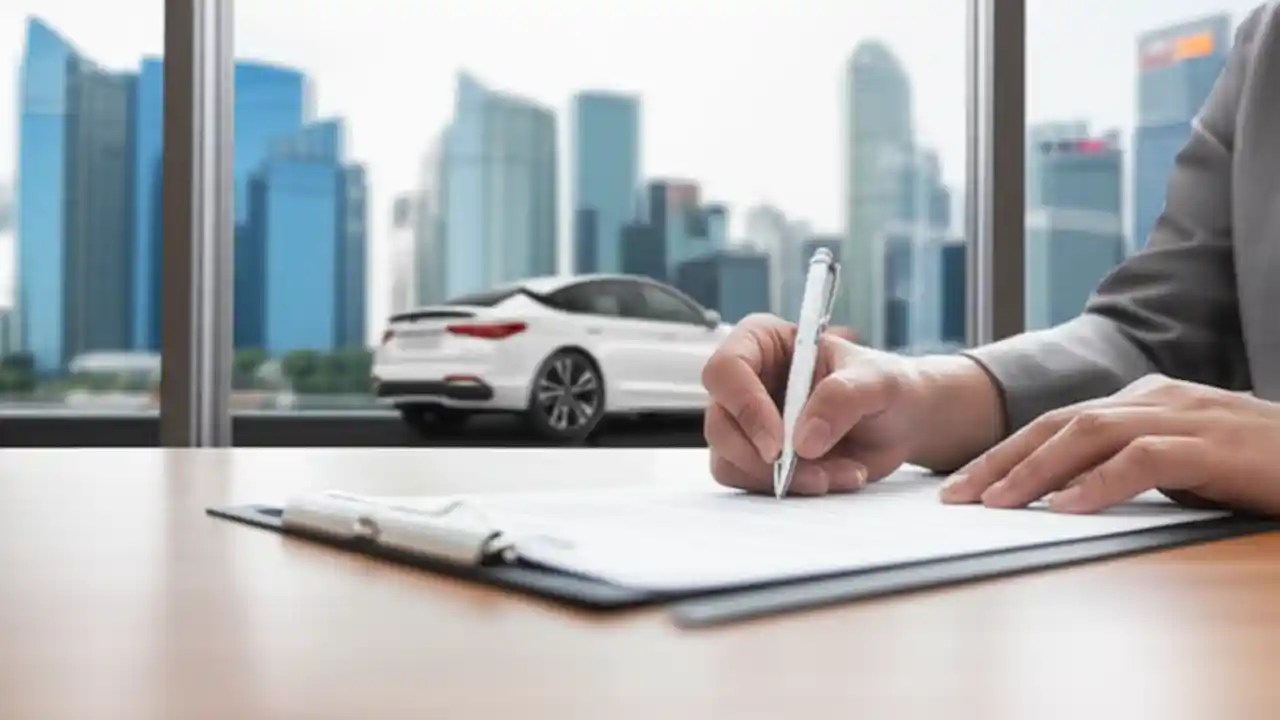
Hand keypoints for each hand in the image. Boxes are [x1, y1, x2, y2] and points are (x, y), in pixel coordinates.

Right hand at [701, 314, 930, 494]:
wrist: (902, 422)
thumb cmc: (886, 385)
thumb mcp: (876, 380)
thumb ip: (841, 398)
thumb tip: (803, 441)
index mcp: (763, 342)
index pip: (726, 370)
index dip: (745, 407)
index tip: (778, 444)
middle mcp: (747, 382)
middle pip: (719, 424)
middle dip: (762, 458)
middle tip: (812, 472)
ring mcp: (749, 424)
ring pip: (730, 461)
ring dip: (782, 479)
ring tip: (836, 473)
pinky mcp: (758, 459)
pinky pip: (752, 484)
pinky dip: (791, 490)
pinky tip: (833, 478)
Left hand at [940, 374, 1279, 514]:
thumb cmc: (1255, 466)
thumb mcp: (1181, 464)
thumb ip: (1128, 466)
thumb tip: (1065, 496)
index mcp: (1143, 399)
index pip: (1057, 422)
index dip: (1005, 452)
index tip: (962, 485)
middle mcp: (1155, 398)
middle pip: (1059, 424)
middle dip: (1001, 459)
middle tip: (956, 496)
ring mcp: (1185, 417)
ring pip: (1090, 434)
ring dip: (1036, 471)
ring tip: (996, 503)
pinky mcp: (1214, 445)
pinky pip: (1144, 459)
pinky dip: (1100, 482)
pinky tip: (1067, 507)